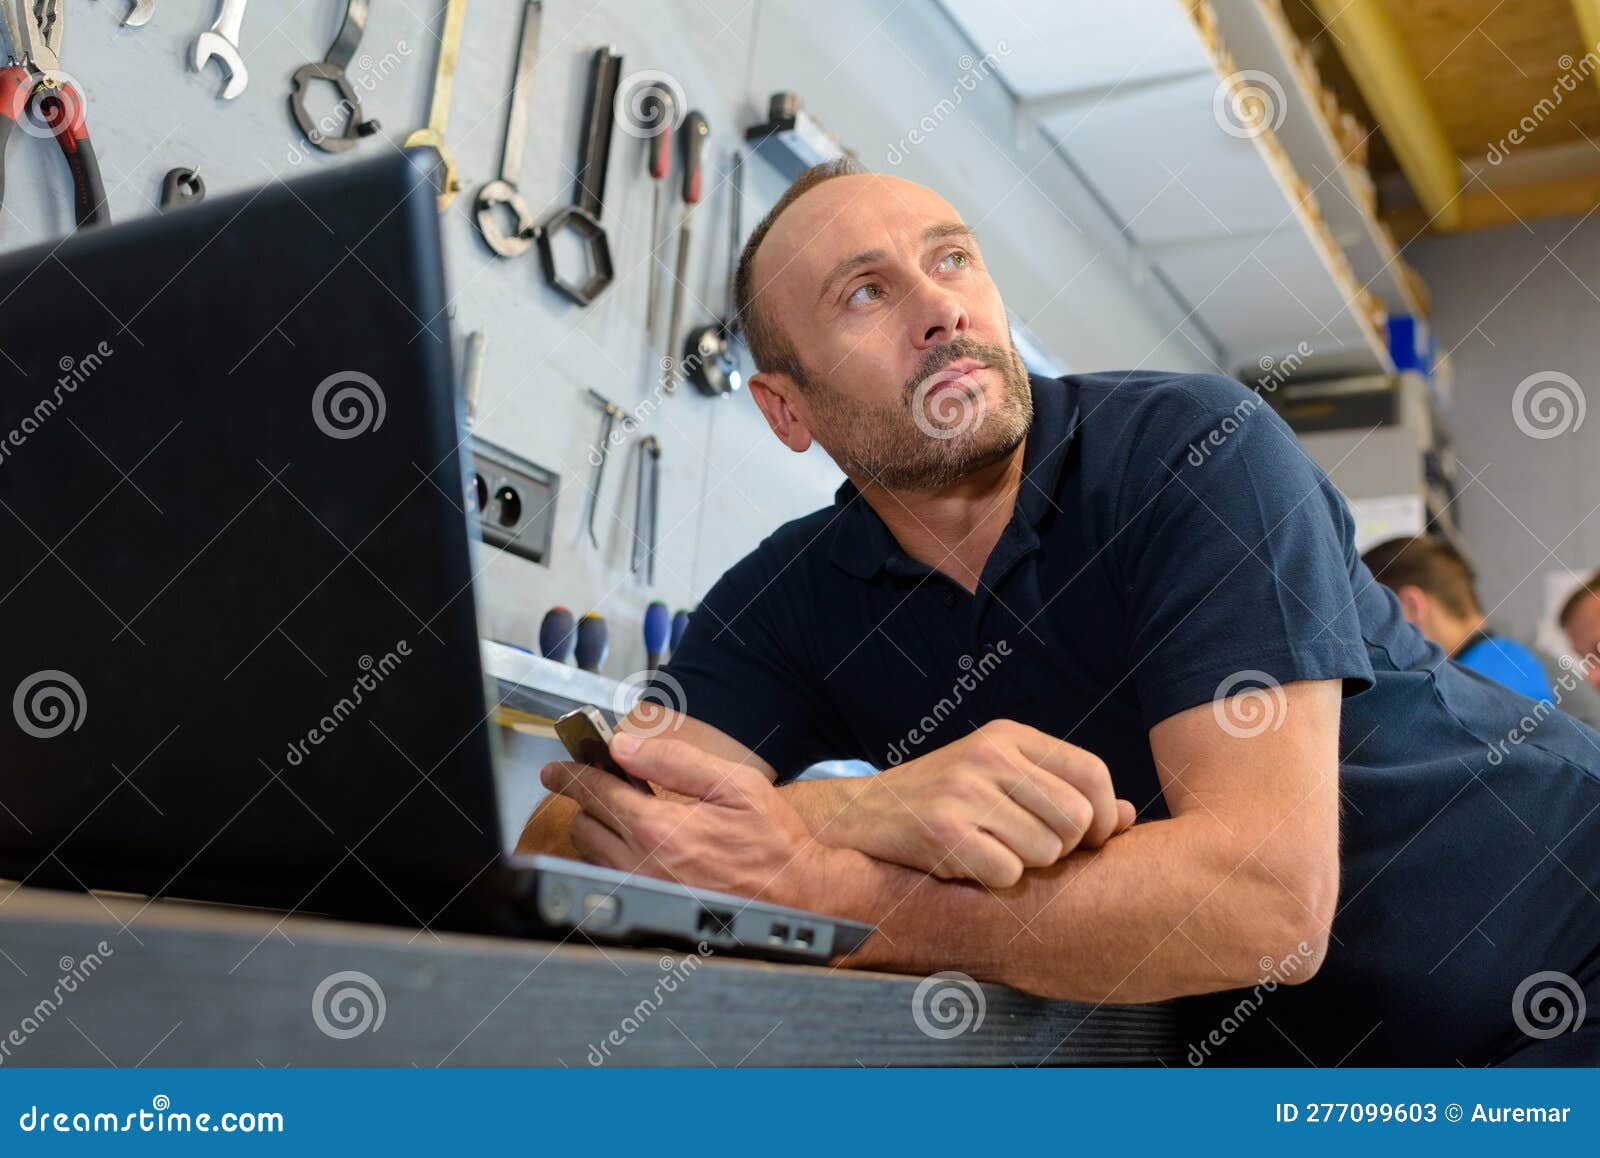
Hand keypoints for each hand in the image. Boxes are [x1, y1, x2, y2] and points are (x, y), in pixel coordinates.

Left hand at [540, 732, 829, 907]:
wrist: (799, 899)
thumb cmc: (773, 842)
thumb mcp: (734, 785)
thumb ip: (674, 761)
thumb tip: (625, 746)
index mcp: (660, 829)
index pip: (594, 792)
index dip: (571, 773)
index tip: (557, 766)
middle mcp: (642, 867)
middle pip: (584, 824)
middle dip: (589, 800)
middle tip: (609, 784)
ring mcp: (644, 893)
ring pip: (593, 855)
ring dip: (600, 830)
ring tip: (631, 815)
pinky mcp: (650, 909)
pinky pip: (611, 879)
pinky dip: (613, 857)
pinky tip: (642, 846)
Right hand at [824, 719, 1134, 887]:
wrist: (859, 815)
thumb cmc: (941, 801)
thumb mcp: (1001, 780)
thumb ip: (1063, 793)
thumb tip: (1129, 816)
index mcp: (1009, 736)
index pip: (1093, 772)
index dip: (1103, 815)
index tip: (1088, 839)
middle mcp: (989, 755)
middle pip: (1076, 817)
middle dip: (1065, 848)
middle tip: (1033, 852)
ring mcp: (964, 790)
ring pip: (1045, 850)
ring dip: (1026, 867)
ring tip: (993, 853)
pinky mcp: (943, 829)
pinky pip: (1007, 874)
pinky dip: (995, 881)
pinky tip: (969, 866)